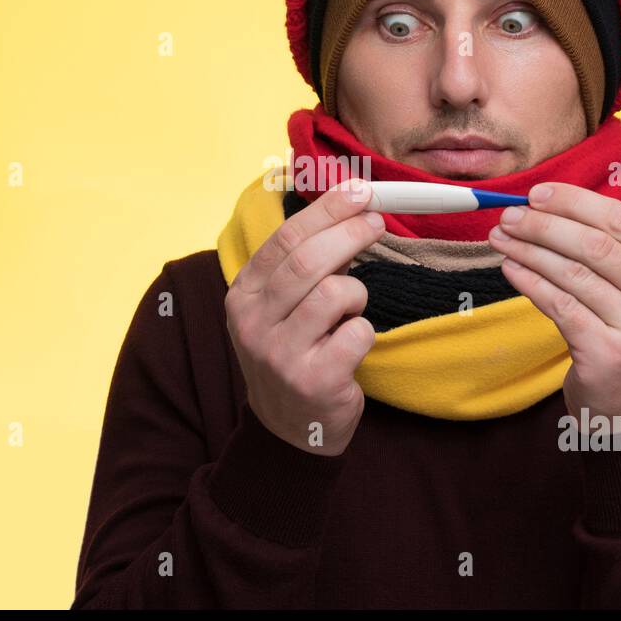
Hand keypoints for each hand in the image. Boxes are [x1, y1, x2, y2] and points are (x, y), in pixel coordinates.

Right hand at [224, 178, 384, 455]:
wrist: (291, 429)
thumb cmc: (295, 352)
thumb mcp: (283, 307)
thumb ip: (307, 264)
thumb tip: (352, 209)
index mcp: (243, 295)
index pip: (285, 238)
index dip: (326, 210)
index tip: (359, 191)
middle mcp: (253, 323)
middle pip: (308, 260)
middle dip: (350, 232)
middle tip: (377, 222)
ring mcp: (280, 354)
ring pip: (336, 294)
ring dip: (357, 293)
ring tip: (352, 308)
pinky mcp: (313, 380)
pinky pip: (357, 333)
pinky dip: (364, 331)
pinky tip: (350, 345)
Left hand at [487, 182, 620, 427]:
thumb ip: (610, 249)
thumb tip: (547, 204)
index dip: (576, 202)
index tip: (538, 193)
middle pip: (595, 246)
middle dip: (544, 225)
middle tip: (509, 216)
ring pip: (573, 274)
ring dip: (529, 251)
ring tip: (501, 239)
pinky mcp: (609, 354)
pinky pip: (560, 306)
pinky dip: (530, 283)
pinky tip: (510, 269)